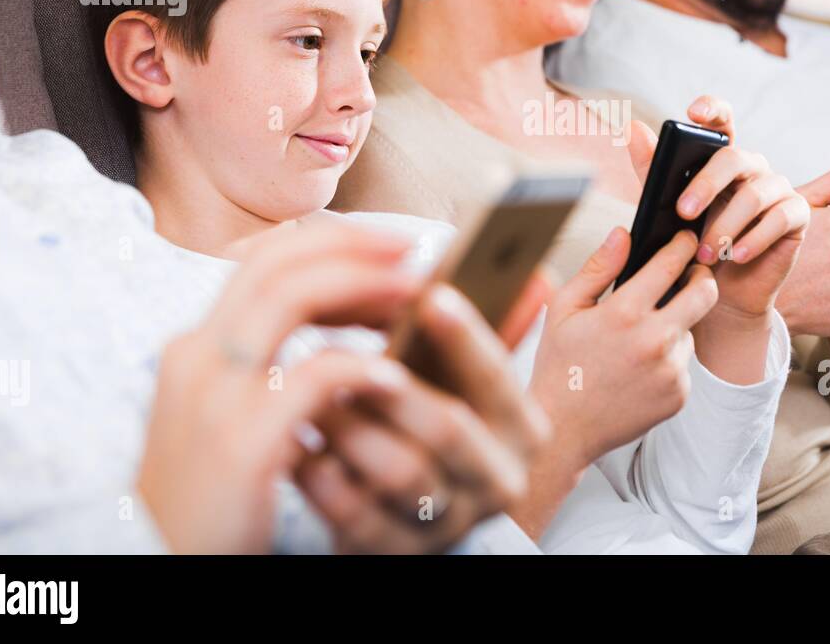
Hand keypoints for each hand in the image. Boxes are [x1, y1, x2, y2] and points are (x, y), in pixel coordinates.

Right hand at [137, 221, 546, 553]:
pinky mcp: (240, 442)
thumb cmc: (212, 498)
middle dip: (350, 244)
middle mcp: (197, 356)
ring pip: (291, 298)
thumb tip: (343, 324)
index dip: (327, 244)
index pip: (262, 263)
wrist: (157, 568)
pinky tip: (397, 376)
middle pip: (276, 263)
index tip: (383, 247)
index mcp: (198, 348)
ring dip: (362, 284)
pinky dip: (360, 366)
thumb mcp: (229, 418)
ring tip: (414, 291)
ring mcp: (214, 395)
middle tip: (411, 247)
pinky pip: (312, 378)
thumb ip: (269, 368)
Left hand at [299, 283, 549, 552]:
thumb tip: (533, 277)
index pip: (498, 377)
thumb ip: (490, 335)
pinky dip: (321, 478)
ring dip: (349, 428)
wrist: (420, 517)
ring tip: (309, 396)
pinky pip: (356, 517)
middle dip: (394, 387)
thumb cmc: (439, 427)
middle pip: (450, 428)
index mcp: (522, 430)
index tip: (430, 296)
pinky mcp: (400, 553)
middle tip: (343, 355)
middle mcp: (498, 479)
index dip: (466, 336)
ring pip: (401, 472)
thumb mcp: (470, 388)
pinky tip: (296, 447)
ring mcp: (450, 522)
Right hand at [514, 225, 716, 537]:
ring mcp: (671, 371)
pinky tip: (638, 370)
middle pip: (704, 294)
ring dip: (675, 327)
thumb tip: (623, 233)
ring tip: (637, 342)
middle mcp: (654, 341)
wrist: (563, 429)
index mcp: (624, 313)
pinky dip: (668, 361)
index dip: (682, 245)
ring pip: (689, 332)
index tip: (686, 239)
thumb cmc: (559, 363)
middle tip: (693, 273)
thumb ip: (598, 268)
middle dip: (702, 277)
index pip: (670, 264)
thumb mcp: (565, 308)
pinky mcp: (679, 396)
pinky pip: (683, 364)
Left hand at [663, 97, 810, 380]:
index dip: (713, 109)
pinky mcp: (797, 215)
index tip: (693, 112)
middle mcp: (752, 167)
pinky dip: (754, 239)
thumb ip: (652, 168)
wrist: (720, 296)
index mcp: (721, 158)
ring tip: (705, 254)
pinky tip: (735, 256)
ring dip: (725, 226)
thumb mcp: (665, 208)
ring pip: (754, 194)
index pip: (723, 120)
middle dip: (705, 185)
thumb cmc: (692, 246)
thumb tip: (633, 128)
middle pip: (734, 157)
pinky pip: (780, 218)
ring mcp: (777, 188)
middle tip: (682, 214)